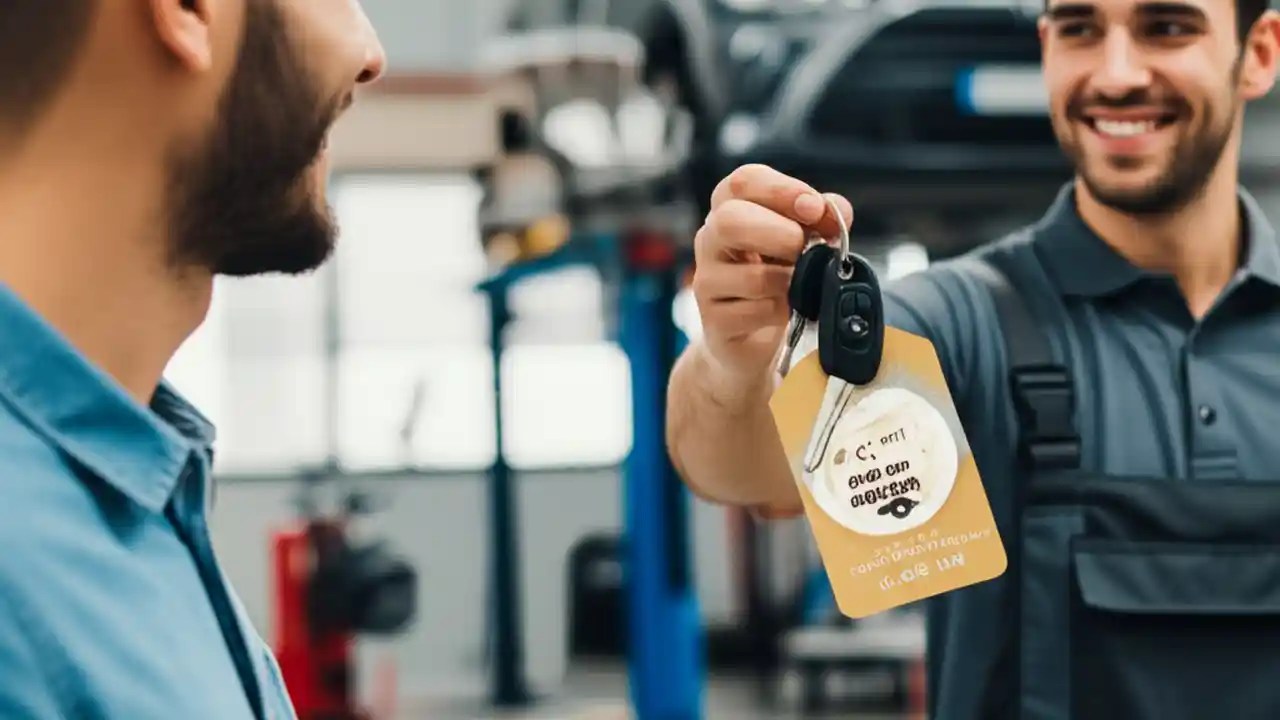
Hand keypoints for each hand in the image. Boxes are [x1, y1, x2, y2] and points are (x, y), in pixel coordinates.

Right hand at [692, 164, 852, 392]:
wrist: (755, 336)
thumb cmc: (778, 277)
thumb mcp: (802, 240)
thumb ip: (821, 219)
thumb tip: (838, 211)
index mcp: (732, 207)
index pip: (745, 181)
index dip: (783, 191)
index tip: (814, 208)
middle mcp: (711, 238)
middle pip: (731, 220)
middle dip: (781, 234)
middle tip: (807, 250)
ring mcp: (708, 280)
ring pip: (751, 275)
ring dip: (790, 282)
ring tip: (803, 286)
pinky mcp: (714, 320)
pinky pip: (754, 312)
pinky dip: (781, 312)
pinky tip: (787, 311)